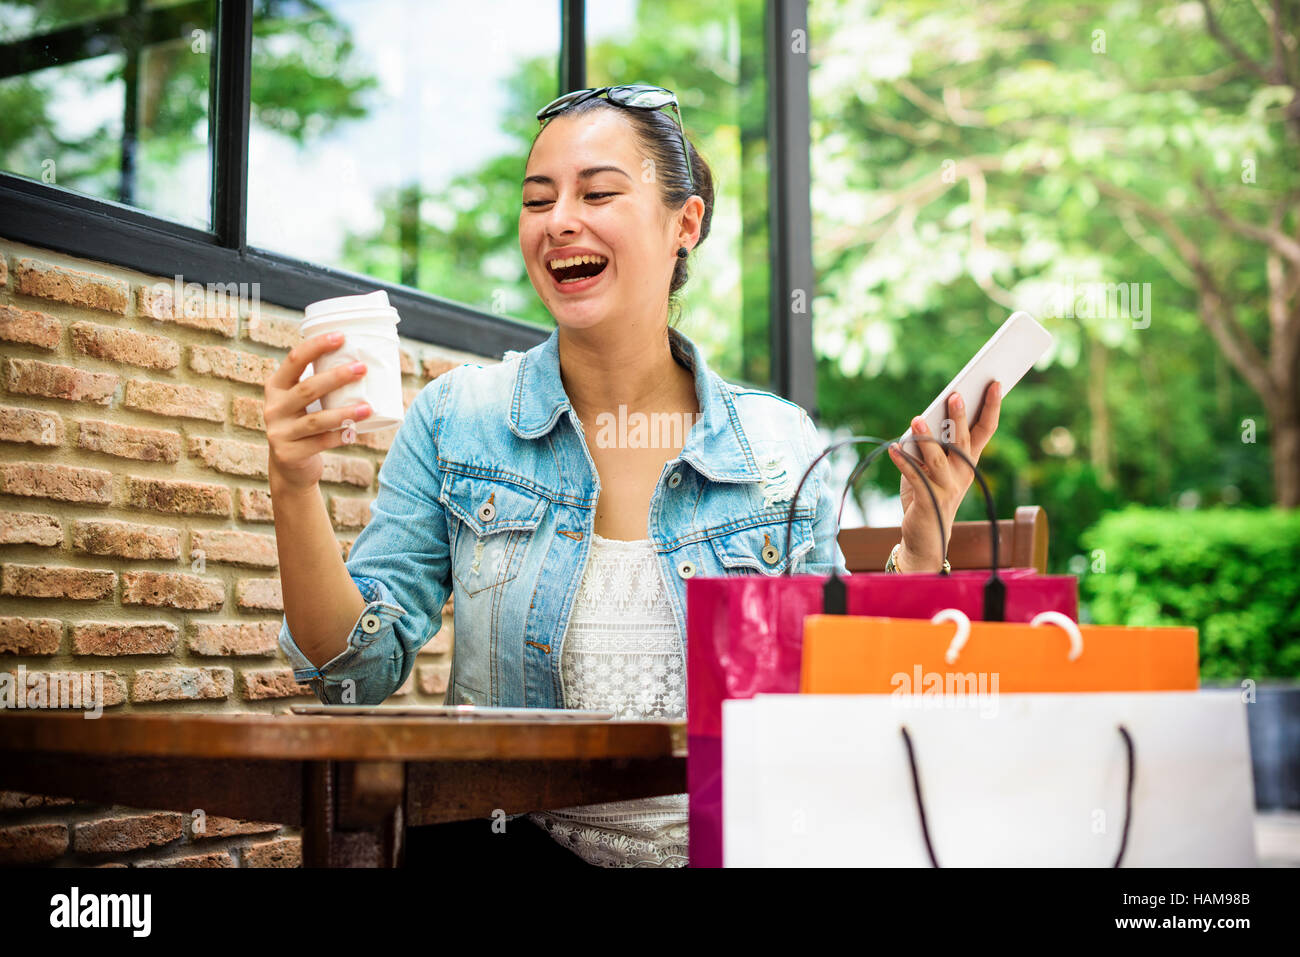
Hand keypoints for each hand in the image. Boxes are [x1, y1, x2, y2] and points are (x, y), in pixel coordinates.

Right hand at [265, 332, 372, 491]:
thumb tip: (360, 361)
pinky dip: (340, 437)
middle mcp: (273, 407)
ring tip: (368, 407)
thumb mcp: (303, 403)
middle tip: (362, 368)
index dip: (316, 346)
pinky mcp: (288, 453)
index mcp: (276, 387)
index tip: (341, 336)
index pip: (294, 360)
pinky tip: (357, 432)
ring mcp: (279, 432)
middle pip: (307, 389)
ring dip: (344, 412)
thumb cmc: (305, 425)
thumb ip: (319, 385)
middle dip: (337, 377)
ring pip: (316, 420)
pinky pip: (320, 443)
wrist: (289, 467)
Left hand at [886, 381, 1001, 571]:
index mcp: (969, 462)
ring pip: (938, 459)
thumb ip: (931, 446)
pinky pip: (915, 477)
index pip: (986, 430)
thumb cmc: (929, 494)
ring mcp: (948, 488)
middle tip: (954, 395)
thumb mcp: (933, 467)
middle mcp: (964, 474)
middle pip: (964, 441)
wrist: (927, 537)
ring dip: (927, 438)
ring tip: (916, 419)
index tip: (995, 383)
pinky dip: (903, 462)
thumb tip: (923, 421)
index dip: (992, 406)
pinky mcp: (929, 501)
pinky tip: (893, 449)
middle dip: (959, 417)